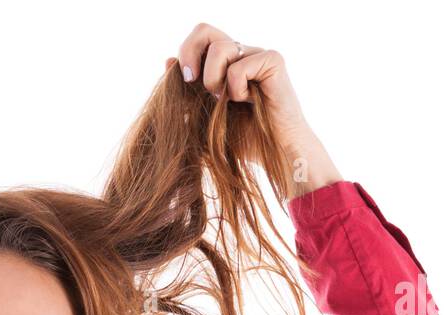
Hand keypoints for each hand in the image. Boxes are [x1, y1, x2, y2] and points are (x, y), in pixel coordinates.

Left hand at [166, 23, 339, 195]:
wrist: (275, 154)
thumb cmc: (243, 141)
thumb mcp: (202, 117)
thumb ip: (186, 92)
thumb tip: (167, 61)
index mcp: (224, 63)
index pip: (199, 37)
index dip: (186, 53)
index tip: (185, 81)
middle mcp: (241, 54)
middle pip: (205, 31)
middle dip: (191, 55)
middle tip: (192, 82)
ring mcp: (257, 55)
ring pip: (220, 47)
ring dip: (213, 78)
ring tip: (224, 100)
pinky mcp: (273, 61)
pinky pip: (239, 66)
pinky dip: (236, 89)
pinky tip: (248, 102)